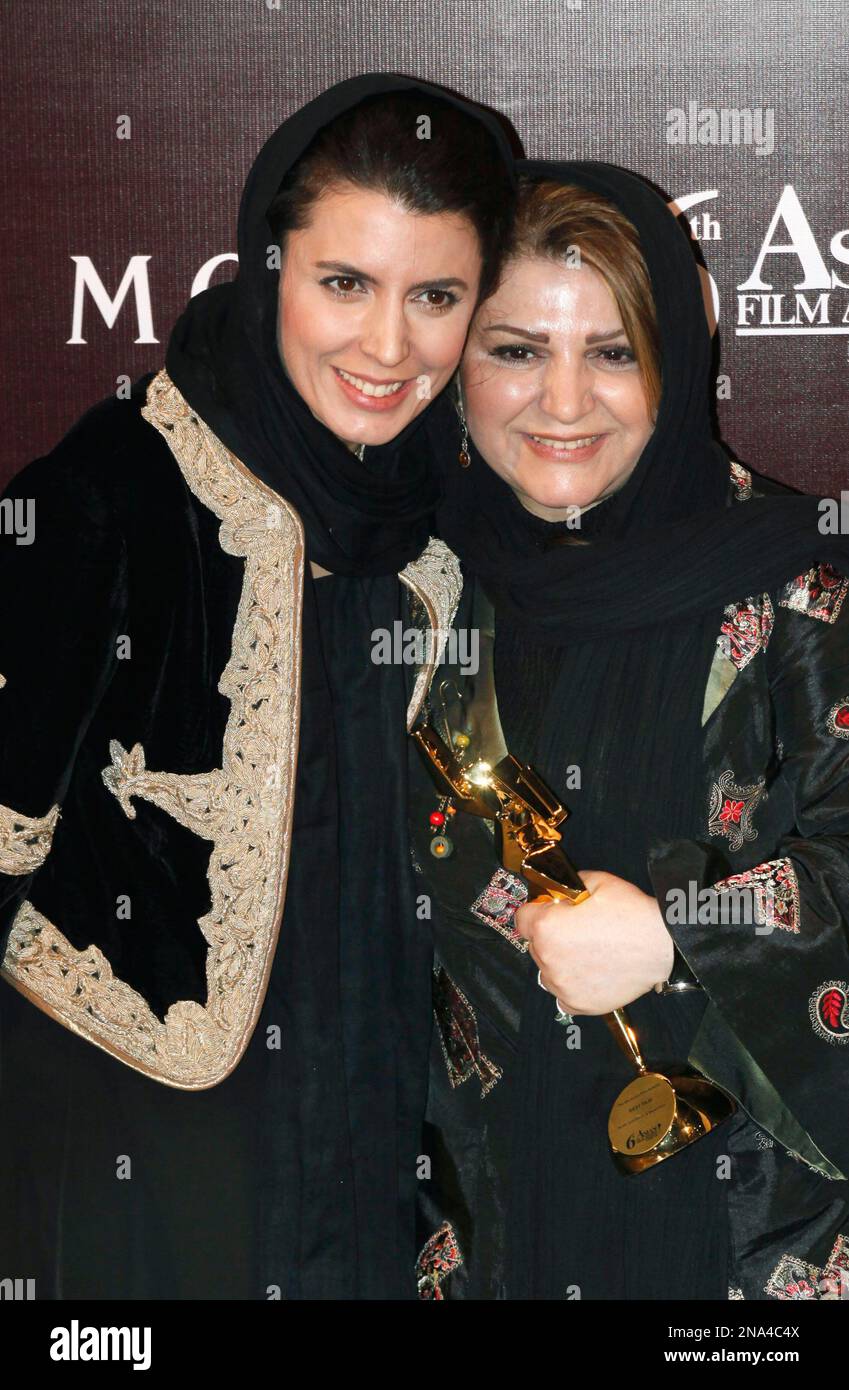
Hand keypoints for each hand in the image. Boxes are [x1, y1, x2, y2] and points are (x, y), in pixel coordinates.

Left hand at [514, 869, 674, 1015]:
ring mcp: (562, 985)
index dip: (537, 911)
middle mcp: (547, 958)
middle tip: (578, 930)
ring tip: (588, 952)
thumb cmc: (631, 914)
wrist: (662, 945)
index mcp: (546, 927)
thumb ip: (565, 886)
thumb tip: (555, 893)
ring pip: (547, 970)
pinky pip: (562, 994)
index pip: (522, 918)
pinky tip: (591, 971)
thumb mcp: (596, 881)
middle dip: (550, 935)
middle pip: (535, 944)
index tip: (551, 912)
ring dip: (559, 961)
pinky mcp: (578, 1004)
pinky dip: (572, 984)